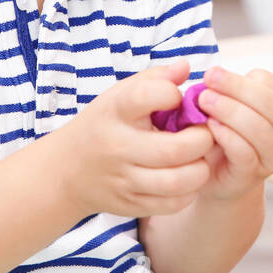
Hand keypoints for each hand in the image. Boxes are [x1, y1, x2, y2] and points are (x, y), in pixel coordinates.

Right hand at [58, 57, 214, 217]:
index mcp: (116, 112)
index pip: (149, 96)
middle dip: (203, 139)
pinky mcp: (130, 204)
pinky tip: (188, 177)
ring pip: (177, 182)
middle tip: (205, 132)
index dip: (173, 93)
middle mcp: (118, 146)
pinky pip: (172, 204)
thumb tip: (185, 67)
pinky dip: (190, 191)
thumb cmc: (104, 124)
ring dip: (200, 169)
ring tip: (200, 157)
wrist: (66, 170)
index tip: (177, 98)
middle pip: (174, 149)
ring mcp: (123, 179)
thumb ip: (155, 78)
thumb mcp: (120, 94)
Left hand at [194, 65, 272, 201]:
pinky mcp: (254, 174)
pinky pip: (245, 152)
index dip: (240, 79)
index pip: (270, 85)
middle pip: (270, 104)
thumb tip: (211, 74)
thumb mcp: (227, 106)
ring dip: (230, 111)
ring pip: (260, 128)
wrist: (215, 176)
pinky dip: (227, 136)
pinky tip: (211, 126)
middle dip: (237, 89)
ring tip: (204, 101)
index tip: (212, 75)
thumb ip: (225, 90)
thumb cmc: (221, 134)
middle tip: (208, 82)